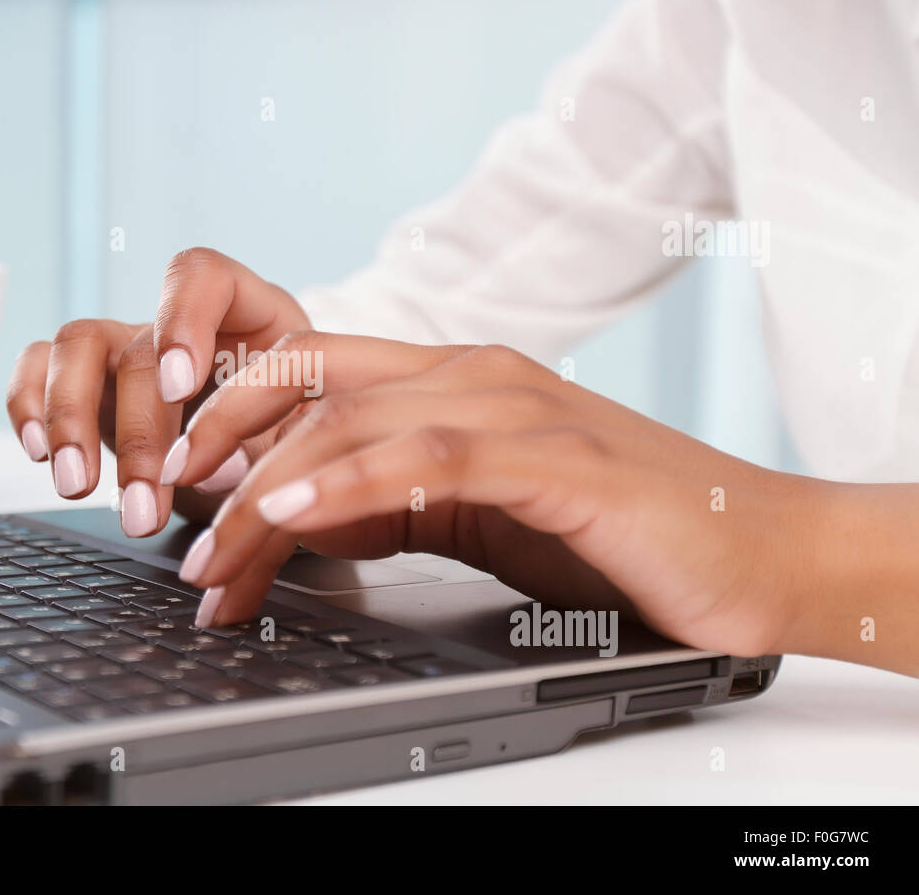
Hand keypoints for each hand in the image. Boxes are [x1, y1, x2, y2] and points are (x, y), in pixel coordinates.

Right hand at [4, 248, 308, 534]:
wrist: (273, 471)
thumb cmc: (298, 446)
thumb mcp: (310, 438)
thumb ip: (279, 442)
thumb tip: (225, 471)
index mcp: (248, 315)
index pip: (202, 276)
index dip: (183, 320)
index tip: (181, 387)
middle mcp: (180, 326)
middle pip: (139, 345)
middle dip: (136, 432)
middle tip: (142, 505)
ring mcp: (128, 349)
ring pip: (75, 347)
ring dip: (70, 420)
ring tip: (78, 486)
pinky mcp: (90, 384)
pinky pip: (37, 369)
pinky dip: (30, 406)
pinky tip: (42, 455)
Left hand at [163, 334, 828, 660]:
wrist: (756, 553)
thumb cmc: (614, 533)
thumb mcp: (474, 515)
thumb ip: (395, 499)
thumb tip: (296, 519)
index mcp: (451, 380)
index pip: (309, 375)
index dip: (228, 421)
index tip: (179, 493)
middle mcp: (474, 374)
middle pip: (308, 397)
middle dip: (224, 469)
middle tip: (179, 550)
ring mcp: (515, 405)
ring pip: (351, 426)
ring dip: (265, 495)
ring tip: (213, 561)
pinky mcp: (557, 455)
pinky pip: (427, 455)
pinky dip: (349, 483)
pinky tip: (290, 513)